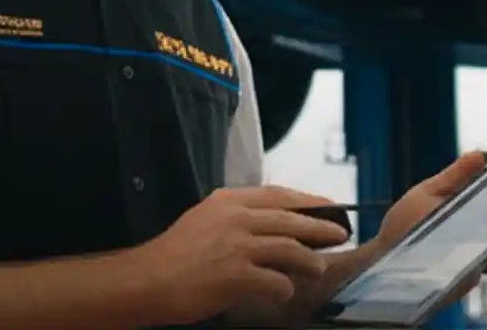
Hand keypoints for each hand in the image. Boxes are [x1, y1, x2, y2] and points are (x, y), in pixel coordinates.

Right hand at [137, 185, 350, 325]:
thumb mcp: (206, 218)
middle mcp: (236, 217)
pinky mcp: (237, 275)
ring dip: (310, 260)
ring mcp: (238, 246)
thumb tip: (274, 222)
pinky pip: (276, 281)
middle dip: (320, 227)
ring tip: (319, 267)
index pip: (279, 194)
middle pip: (291, 218)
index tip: (329, 207)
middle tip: (340, 234)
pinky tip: (284, 293)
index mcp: (229, 200)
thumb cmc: (175, 254)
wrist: (146, 280)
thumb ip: (237, 216)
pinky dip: (285, 288)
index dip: (308, 201)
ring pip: (289, 248)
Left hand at [374, 152, 486, 291]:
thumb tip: (481, 155)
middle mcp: (484, 239)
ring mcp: (475, 261)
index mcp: (480, 212)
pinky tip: (475, 263)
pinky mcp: (460, 281)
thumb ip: (454, 178)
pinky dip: (476, 268)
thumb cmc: (407, 222)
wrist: (383, 257)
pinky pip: (474, 275)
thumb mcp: (429, 193)